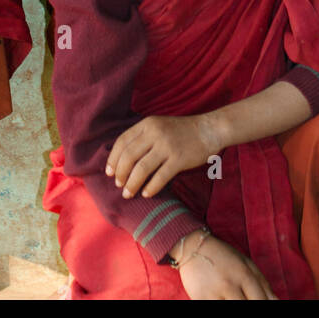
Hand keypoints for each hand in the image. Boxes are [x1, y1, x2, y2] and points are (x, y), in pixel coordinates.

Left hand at [106, 113, 221, 198]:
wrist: (209, 129)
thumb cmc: (181, 131)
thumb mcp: (159, 126)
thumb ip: (142, 138)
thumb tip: (121, 160)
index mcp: (147, 124)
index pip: (122, 141)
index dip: (113, 159)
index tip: (109, 173)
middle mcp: (155, 133)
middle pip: (129, 156)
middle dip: (120, 174)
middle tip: (118, 186)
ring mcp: (167, 146)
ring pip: (141, 169)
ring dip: (132, 184)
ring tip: (128, 194)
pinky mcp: (179, 159)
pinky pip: (160, 177)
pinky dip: (150, 188)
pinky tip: (146, 194)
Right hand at [175, 233, 276, 300]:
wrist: (193, 247)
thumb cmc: (225, 256)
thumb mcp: (247, 264)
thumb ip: (264, 285)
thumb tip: (279, 303)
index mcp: (244, 274)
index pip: (261, 301)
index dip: (265, 307)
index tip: (265, 308)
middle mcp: (230, 284)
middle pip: (246, 306)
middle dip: (250, 307)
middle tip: (246, 300)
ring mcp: (214, 293)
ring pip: (230, 309)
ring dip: (235, 305)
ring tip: (236, 299)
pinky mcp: (200, 299)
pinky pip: (212, 307)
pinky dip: (221, 305)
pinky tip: (223, 300)